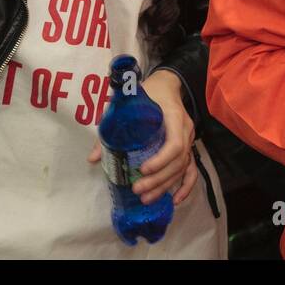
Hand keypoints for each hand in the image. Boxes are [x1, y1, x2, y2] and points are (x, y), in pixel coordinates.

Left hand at [87, 69, 197, 204]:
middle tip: (137, 189)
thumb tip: (93, 159)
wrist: (167, 84)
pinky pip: (191, 169)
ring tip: (146, 198)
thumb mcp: (127, 104)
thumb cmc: (147, 93)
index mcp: (174, 117)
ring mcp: (189, 140)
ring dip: (165, 185)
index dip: (161, 160)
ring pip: (183, 168)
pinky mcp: (187, 148)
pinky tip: (176, 200)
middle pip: (178, 161)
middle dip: (159, 179)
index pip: (175, 143)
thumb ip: (111, 128)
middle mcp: (185, 131)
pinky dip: (186, 186)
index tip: (143, 170)